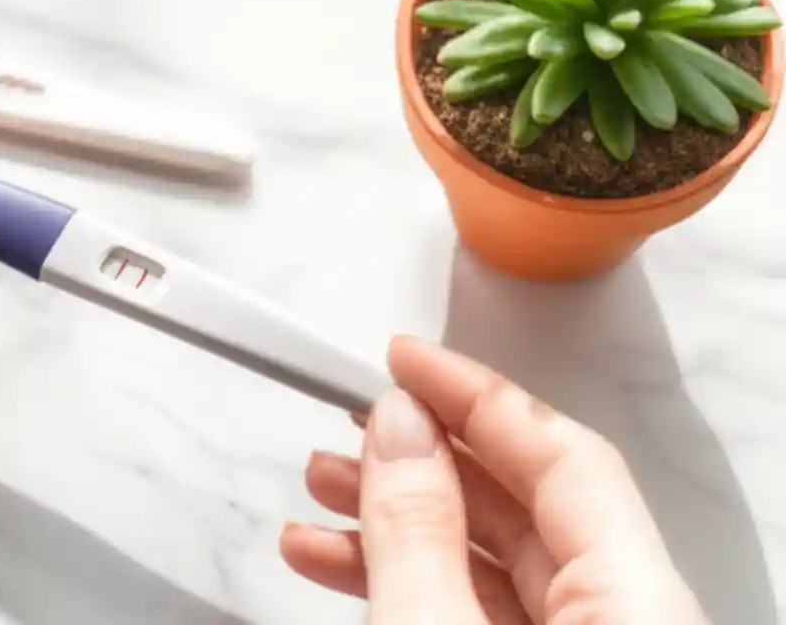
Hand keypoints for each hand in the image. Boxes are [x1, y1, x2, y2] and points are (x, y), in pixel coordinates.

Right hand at [279, 336, 708, 623]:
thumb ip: (416, 532)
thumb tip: (398, 431)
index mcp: (637, 602)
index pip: (560, 453)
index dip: (472, 393)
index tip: (401, 357)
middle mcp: (623, 621)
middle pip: (522, 503)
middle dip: (419, 457)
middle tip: (350, 420)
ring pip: (487, 558)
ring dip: (394, 518)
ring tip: (319, 490)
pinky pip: (470, 608)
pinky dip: (400, 578)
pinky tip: (331, 559)